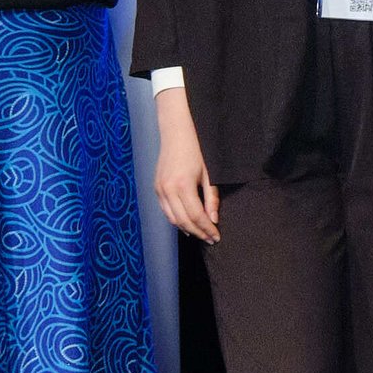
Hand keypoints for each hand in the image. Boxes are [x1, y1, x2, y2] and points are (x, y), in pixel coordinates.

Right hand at [151, 89, 220, 243]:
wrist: (176, 133)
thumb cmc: (197, 150)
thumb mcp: (209, 173)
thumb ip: (211, 198)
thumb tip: (213, 219)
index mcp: (182, 185)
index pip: (196, 216)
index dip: (207, 229)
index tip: (216, 236)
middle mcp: (167, 190)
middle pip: (183, 221)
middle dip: (199, 232)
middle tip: (211, 239)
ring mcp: (159, 189)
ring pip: (172, 218)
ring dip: (187, 229)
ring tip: (201, 234)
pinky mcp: (156, 188)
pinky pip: (165, 210)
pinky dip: (176, 220)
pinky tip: (187, 224)